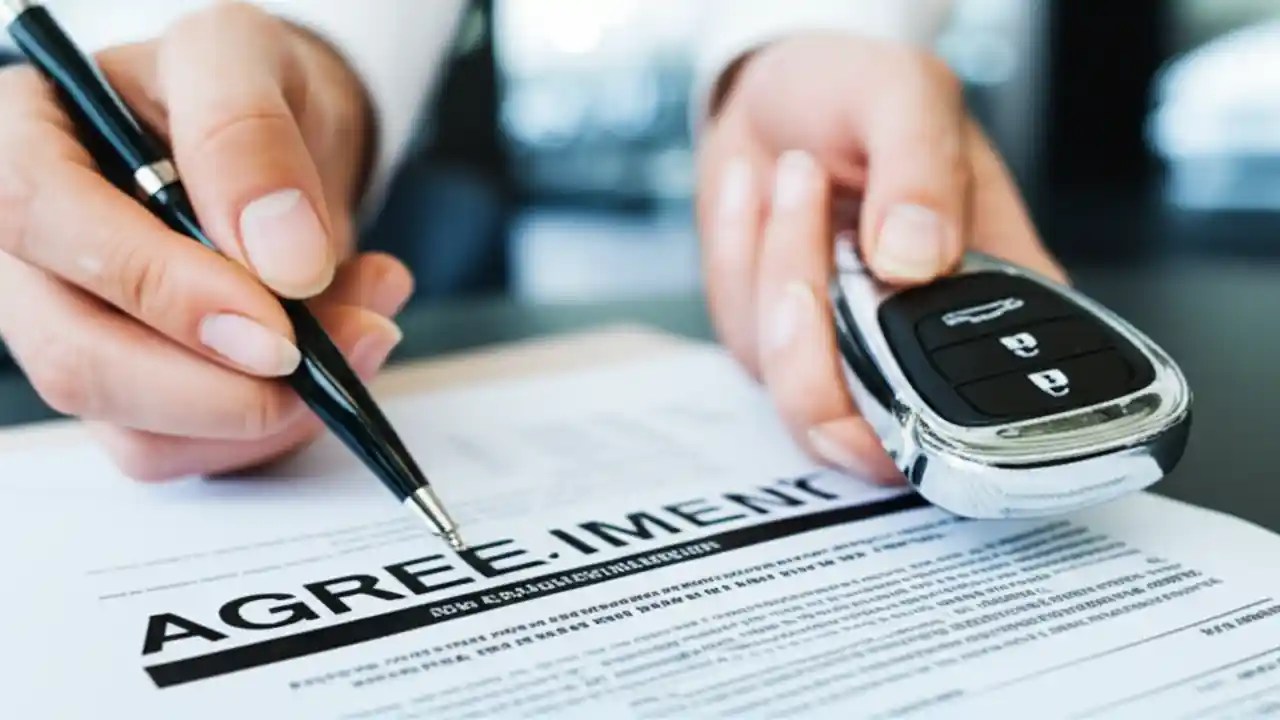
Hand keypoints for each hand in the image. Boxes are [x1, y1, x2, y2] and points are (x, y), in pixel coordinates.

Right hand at [0, 2, 410, 479]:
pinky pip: (193, 453)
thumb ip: (248, 135)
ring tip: (367, 327)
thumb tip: (284, 263)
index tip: (278, 325)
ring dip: (274, 410)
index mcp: (20, 147)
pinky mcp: (134, 398)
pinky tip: (340, 358)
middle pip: (80, 360)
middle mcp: (28, 261)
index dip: (164, 288)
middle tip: (349, 348)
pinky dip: (283, 425)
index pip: (45, 222)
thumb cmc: (238, 95)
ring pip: (142, 433)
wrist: (273, 152)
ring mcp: (74, 338)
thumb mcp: (244, 60)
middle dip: (229, 384)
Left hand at [696, 35, 1065, 482]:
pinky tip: (752, 192)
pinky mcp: (781, 354)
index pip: (987, 415)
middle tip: (806, 198)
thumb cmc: (857, 98)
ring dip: (778, 273)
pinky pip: (748, 346)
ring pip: (802, 396)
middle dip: (820, 335)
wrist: (775, 96)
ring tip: (792, 172)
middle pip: (876, 436)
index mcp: (998, 305)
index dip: (930, 411)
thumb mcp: (906, 95)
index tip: (878, 304)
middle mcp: (925, 354)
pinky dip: (737, 261)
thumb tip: (916, 257)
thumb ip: (922, 169)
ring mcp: (849, 364)